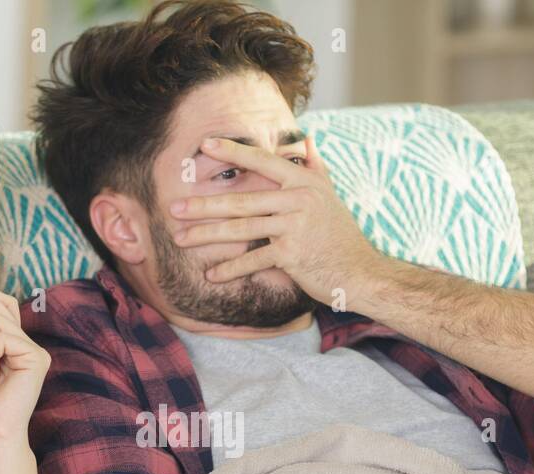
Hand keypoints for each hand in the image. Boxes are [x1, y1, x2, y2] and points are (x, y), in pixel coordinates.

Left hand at [168, 134, 378, 306]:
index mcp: (303, 180)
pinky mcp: (292, 254)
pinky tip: (210, 275)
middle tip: (173, 208)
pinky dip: (230, 269)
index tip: (204, 145)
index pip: (262, 160)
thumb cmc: (341, 234)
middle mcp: (298, 198)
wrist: (360, 271)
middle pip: (241, 200)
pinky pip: (253, 260)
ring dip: (206, 235)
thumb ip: (315, 165)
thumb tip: (308, 137)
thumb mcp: (330, 194)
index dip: (232, 152)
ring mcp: (294, 226)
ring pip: (241, 229)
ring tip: (180, 238)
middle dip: (203, 205)